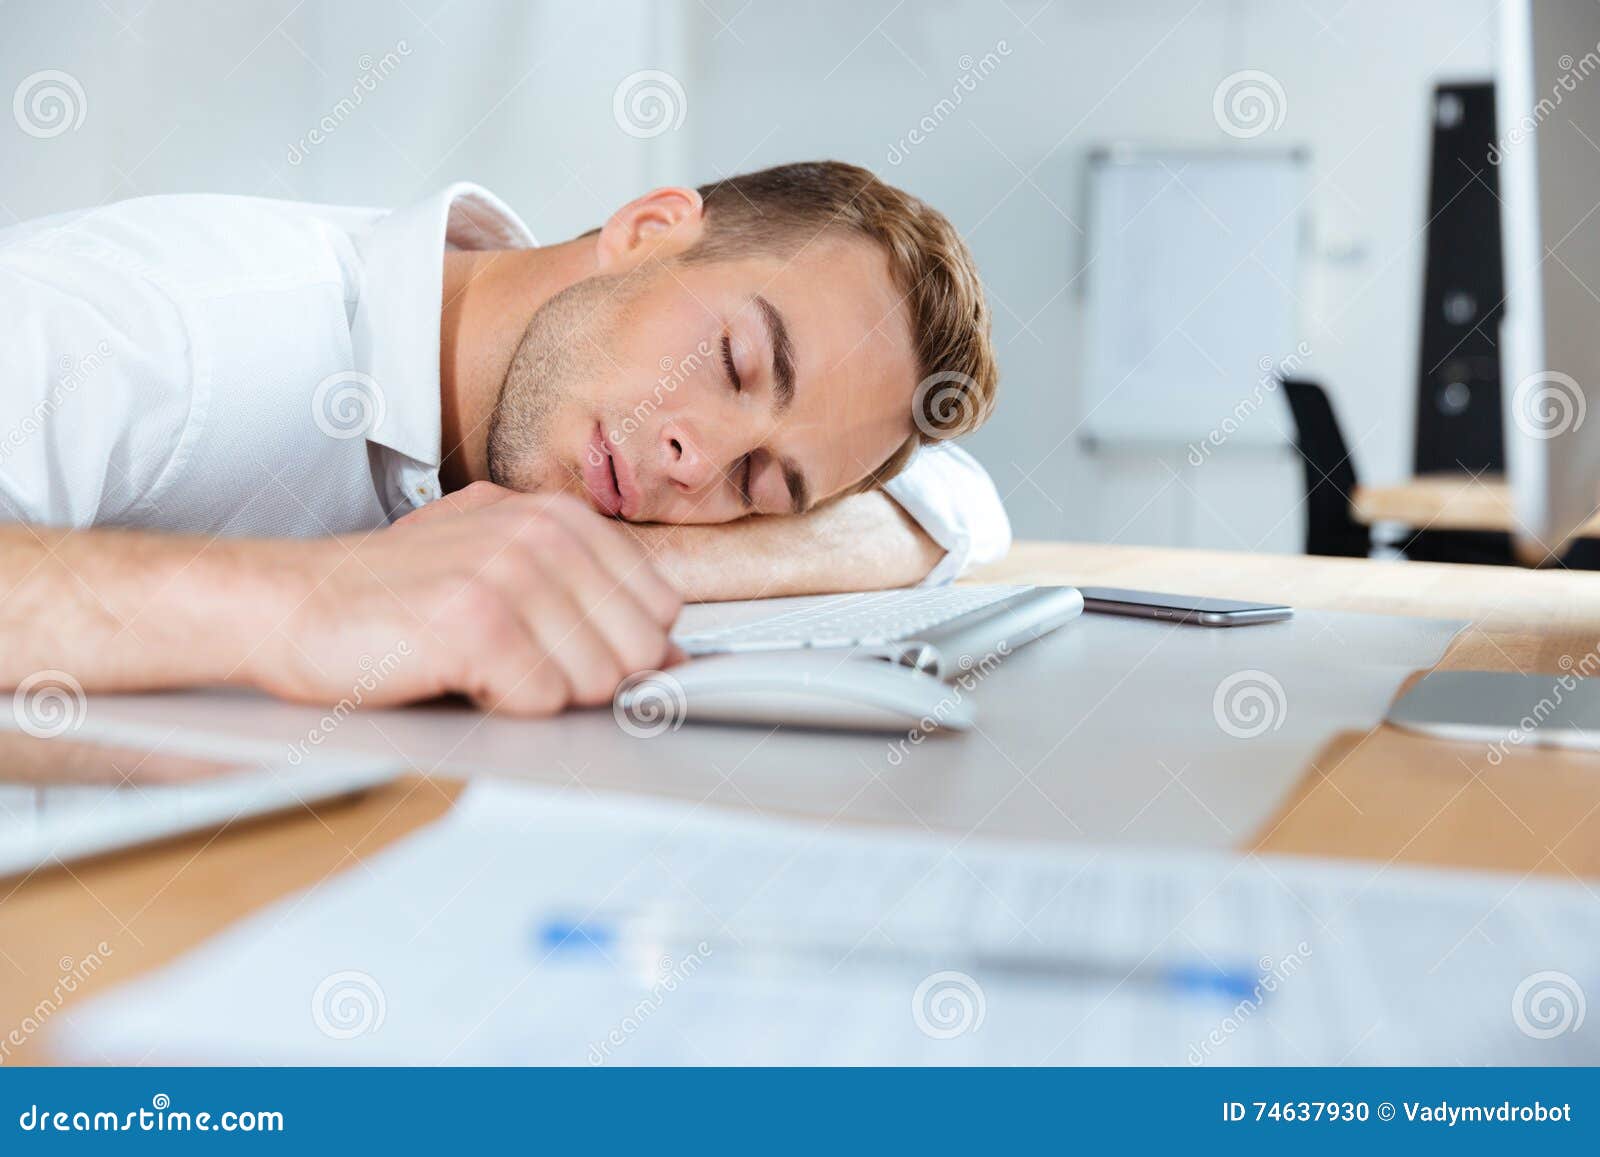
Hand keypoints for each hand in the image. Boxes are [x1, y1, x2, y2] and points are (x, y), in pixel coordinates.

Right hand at [254, 485, 682, 714]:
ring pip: (598, 680)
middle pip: (640, 646)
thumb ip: (582, 596)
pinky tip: (460, 678)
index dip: (624, 647)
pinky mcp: (474, 621)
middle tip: (520, 666)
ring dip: (542, 695)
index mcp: (555, 515)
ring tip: (482, 668)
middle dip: (589, 678)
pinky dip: (504, 708)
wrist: (287, 604)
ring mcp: (508, 572)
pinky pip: (543, 700)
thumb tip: (665, 658)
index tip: (579, 657)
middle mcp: (539, 532)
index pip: (660, 603)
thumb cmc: (392, 597)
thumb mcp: (497, 567)